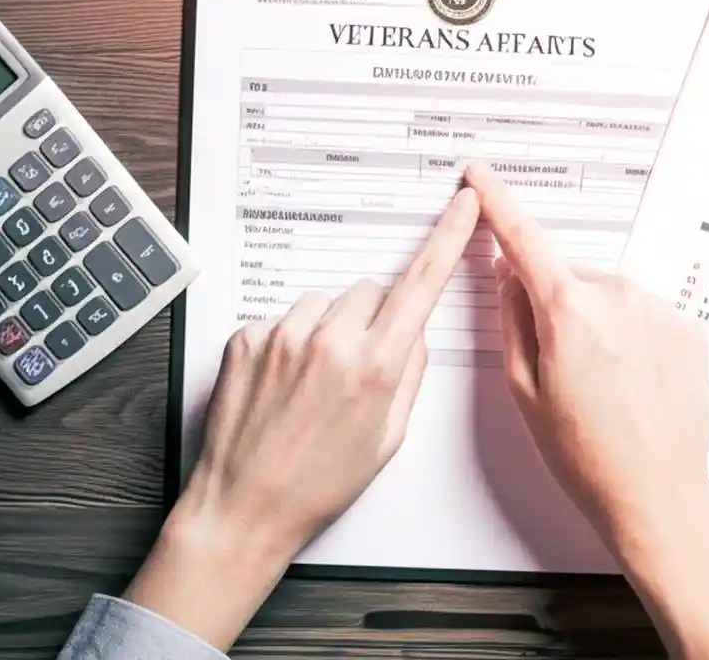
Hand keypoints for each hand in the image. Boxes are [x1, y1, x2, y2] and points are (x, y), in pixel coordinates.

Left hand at [123, 186, 480, 650]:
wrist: (245, 506)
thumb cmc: (318, 484)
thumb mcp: (387, 437)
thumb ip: (409, 374)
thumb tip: (413, 334)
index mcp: (376, 365)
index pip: (423, 282)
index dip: (448, 236)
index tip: (463, 202)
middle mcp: (331, 341)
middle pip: (369, 292)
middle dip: (370, 318)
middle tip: (355, 366)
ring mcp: (284, 336)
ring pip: (323, 304)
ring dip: (324, 330)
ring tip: (310, 383)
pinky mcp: (247, 338)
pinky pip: (280, 321)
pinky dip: (285, 344)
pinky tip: (280, 385)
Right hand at [465, 163, 708, 546]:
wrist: (656, 497)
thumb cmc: (586, 457)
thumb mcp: (524, 390)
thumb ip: (511, 320)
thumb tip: (509, 275)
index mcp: (567, 311)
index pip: (522, 238)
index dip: (497, 202)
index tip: (480, 175)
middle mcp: (618, 296)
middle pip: (568, 276)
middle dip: (555, 305)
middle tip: (560, 370)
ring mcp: (659, 309)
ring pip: (608, 295)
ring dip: (596, 322)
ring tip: (603, 386)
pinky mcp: (688, 327)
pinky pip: (644, 313)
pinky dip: (631, 336)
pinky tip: (632, 383)